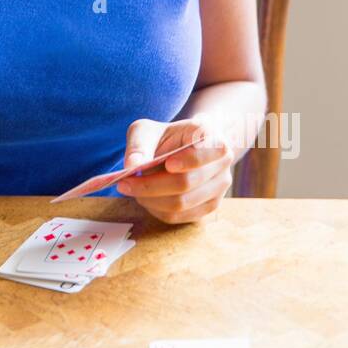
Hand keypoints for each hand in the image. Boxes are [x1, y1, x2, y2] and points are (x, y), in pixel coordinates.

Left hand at [115, 115, 233, 224]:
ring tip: (132, 190)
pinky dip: (158, 210)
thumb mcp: (148, 130)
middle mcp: (222, 163)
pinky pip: (181, 216)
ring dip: (151, 200)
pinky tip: (145, 199)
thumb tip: (132, 165)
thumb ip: (139, 144)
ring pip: (182, 203)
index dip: (190, 160)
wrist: (183, 148)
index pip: (209, 151)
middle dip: (152, 186)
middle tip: (125, 183)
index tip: (168, 164)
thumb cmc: (166, 137)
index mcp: (212, 137)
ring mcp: (219, 187)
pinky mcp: (209, 206)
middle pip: (187, 182)